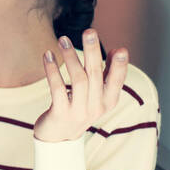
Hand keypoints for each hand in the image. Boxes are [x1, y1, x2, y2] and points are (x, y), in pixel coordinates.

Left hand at [33, 29, 128, 143]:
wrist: (59, 138)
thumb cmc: (79, 107)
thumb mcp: (97, 94)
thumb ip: (107, 74)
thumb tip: (118, 50)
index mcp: (108, 101)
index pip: (117, 82)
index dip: (120, 67)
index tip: (121, 50)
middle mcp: (96, 107)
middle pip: (95, 75)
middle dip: (93, 52)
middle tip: (89, 31)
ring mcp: (78, 112)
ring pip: (78, 80)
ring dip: (70, 57)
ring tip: (62, 39)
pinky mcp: (60, 113)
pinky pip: (58, 88)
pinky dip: (52, 70)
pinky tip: (47, 55)